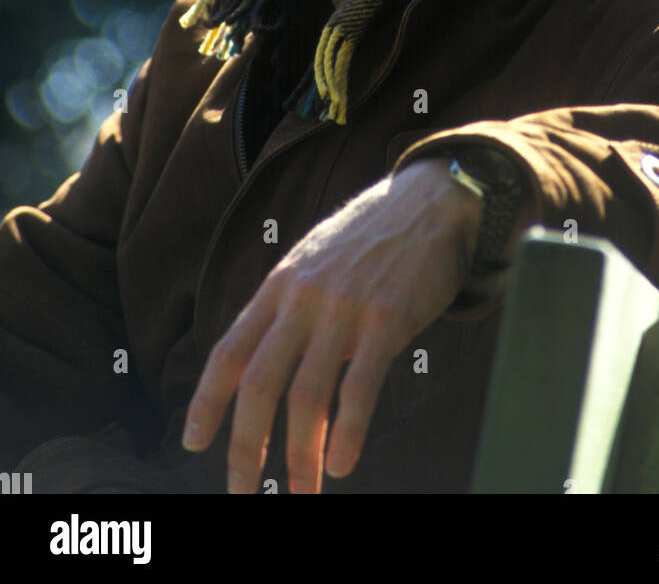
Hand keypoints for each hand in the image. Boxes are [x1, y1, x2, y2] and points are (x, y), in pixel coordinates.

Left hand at [181, 157, 481, 494]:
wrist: (431, 200)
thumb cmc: (371, 238)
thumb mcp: (314, 262)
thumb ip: (289, 308)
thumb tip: (269, 365)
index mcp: (280, 285)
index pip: (228, 351)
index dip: (205, 401)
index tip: (193, 443)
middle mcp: (303, 297)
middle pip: (258, 383)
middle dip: (245, 447)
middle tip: (240, 490)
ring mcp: (344, 307)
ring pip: (307, 396)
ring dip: (300, 456)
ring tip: (302, 493)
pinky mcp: (388, 318)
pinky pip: (360, 386)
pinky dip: (349, 432)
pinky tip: (344, 463)